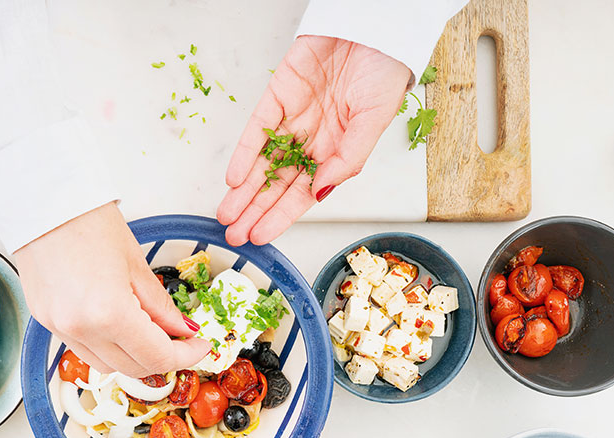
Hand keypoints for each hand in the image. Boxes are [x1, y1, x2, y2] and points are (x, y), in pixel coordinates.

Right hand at [14, 203, 210, 376]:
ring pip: (107, 365)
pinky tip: (120, 326)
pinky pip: (84, 349)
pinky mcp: (46, 322)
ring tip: (149, 331)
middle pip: (133, 368)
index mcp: (109, 313)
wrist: (45, 203)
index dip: (185, 356)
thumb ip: (160, 305)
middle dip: (162, 358)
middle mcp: (81, 329)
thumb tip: (181, 330)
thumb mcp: (136, 264)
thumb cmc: (89, 222)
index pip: (157, 357)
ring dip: (133, 356)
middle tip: (181, 340)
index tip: (200, 346)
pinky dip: (107, 346)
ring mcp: (60, 328)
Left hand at [217, 36, 411, 245]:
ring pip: (263, 161)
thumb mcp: (374, 121)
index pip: (303, 193)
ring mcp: (294, 116)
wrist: (374, 27)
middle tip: (236, 233)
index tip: (262, 235)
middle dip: (255, 210)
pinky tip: (235, 177)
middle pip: (278, 182)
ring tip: (228, 214)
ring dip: (245, 190)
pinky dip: (244, 153)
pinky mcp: (278, 93)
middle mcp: (313, 137)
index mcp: (338, 149)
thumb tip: (320, 191)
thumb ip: (347, 159)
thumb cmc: (385, 71)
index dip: (281, 215)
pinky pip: (256, 128)